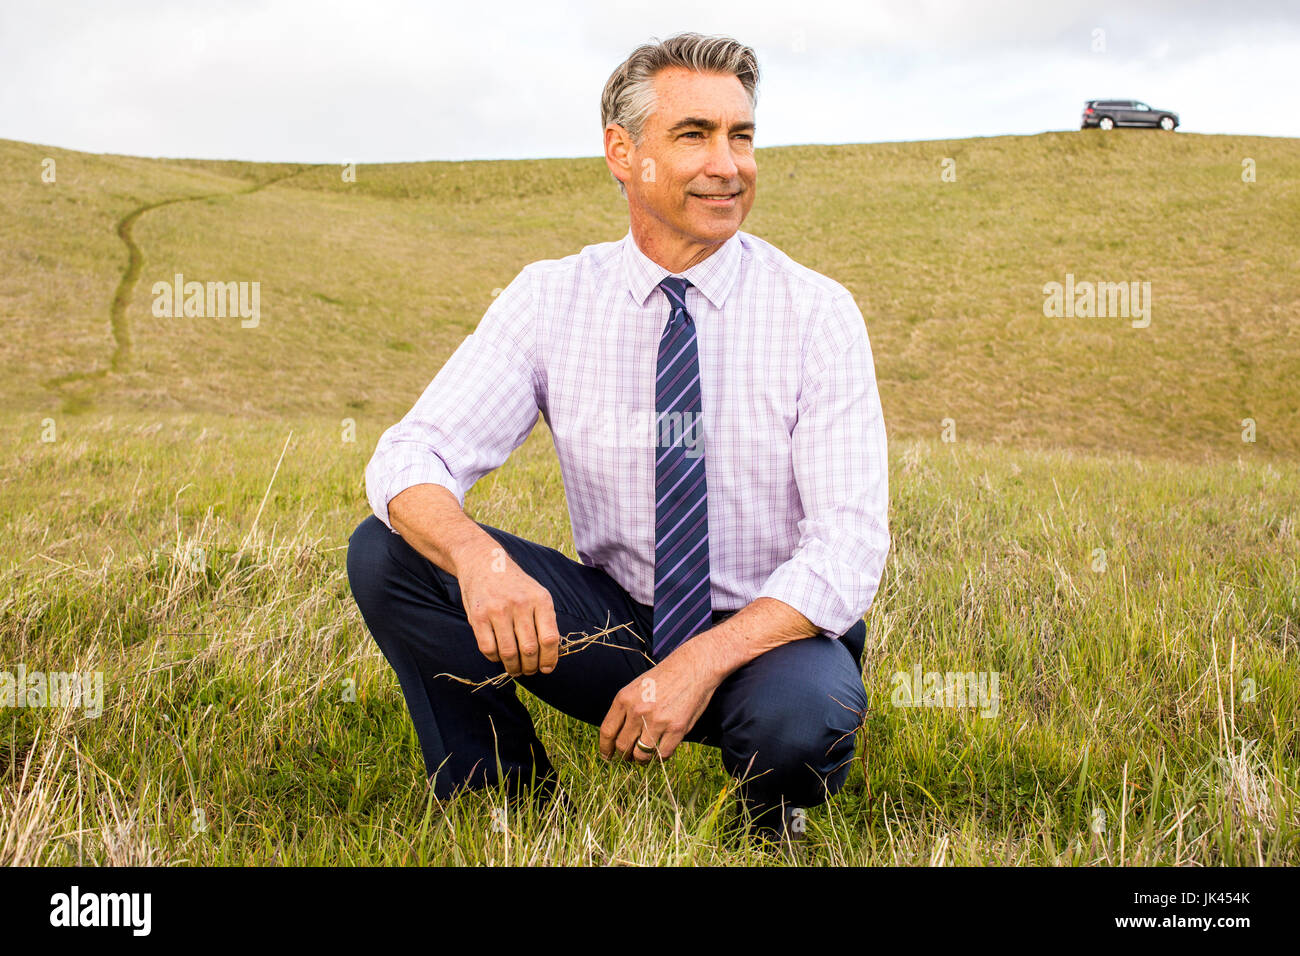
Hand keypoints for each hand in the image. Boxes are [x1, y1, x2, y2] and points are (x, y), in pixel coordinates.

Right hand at [456, 542, 560, 676]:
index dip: (550, 660)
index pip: (550, 639)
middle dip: (531, 667)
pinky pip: (488, 649)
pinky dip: (495, 659)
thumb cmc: (515, 585)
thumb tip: (551, 655)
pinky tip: (498, 657)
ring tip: (515, 669)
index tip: (546, 669)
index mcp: (540, 599)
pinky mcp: (478, 616)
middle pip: (530, 649)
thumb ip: (545, 620)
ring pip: (509, 653)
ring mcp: (497, 610)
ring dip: (513, 667)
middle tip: (528, 671)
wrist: (484, 562)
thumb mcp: (537, 594)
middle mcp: (520, 604)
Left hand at [599, 644, 718, 763]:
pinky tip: (661, 750)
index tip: (607, 756)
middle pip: (622, 746)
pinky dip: (660, 757)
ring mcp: (657, 721)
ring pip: (641, 754)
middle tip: (628, 758)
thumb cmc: (665, 677)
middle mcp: (638, 711)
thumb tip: (618, 735)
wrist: (693, 667)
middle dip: (624, 756)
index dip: (605, 748)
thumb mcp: (637, 687)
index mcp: (624, 698)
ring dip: (641, 759)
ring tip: (644, 757)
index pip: (607, 731)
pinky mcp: (676, 729)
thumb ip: (626, 709)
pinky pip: (662, 754)